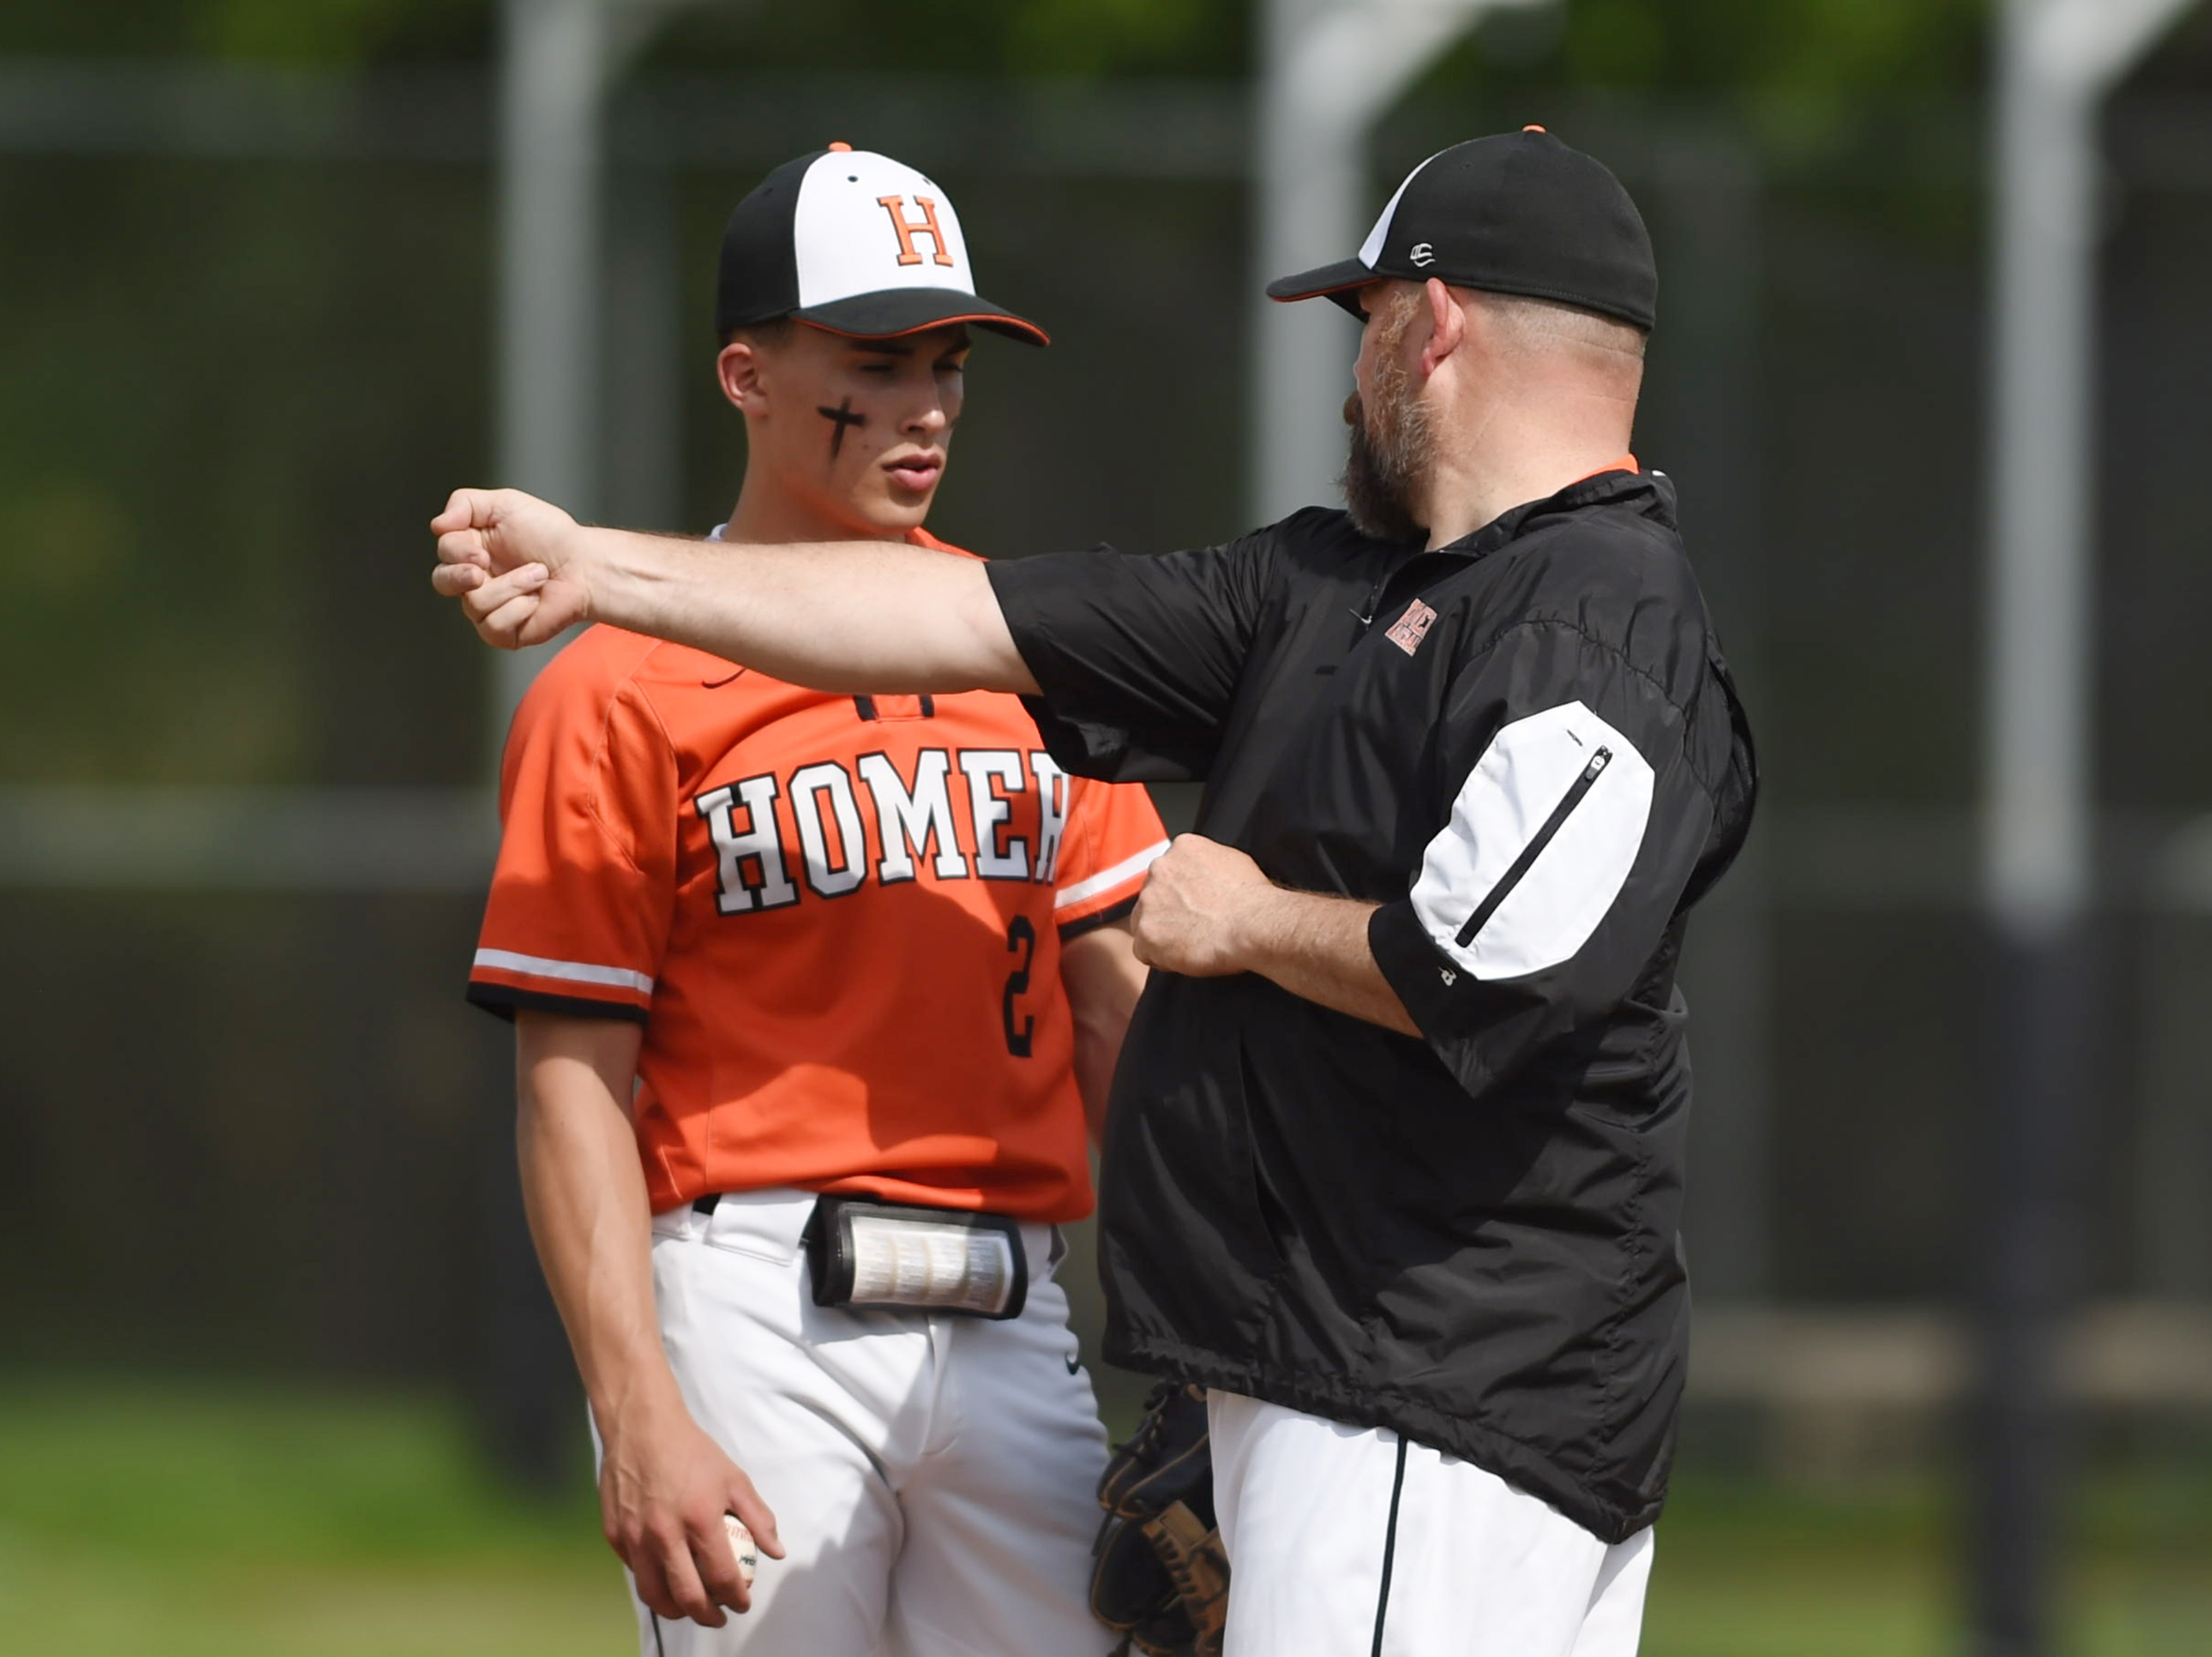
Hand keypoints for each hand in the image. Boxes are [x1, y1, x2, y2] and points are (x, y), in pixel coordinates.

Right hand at [429, 487, 593, 647]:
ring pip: (473, 604)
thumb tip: (436, 525)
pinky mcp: (504, 633)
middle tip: (485, 567)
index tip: (482, 550)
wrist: (585, 565)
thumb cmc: (550, 534)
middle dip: (460, 575)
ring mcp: (488, 608)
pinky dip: (518, 609)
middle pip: (442, 582)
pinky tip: (535, 599)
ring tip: (539, 574)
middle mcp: (474, 580)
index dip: (456, 552)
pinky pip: (493, 627)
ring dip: (512, 585)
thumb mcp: (506, 504)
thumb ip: (466, 503)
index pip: (444, 552)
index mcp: (471, 549)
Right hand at [598, 1401, 785, 1625]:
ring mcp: (635, 1537)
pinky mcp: (614, 1535)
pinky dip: (652, 1581)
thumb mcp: (734, 1479)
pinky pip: (635, 1571)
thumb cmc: (692, 1451)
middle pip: (686, 1597)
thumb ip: (758, 1518)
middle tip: (718, 1617)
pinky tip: (666, 1576)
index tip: (742, 1603)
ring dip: (676, 1609)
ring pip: (654, 1594)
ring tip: (691, 1607)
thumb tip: (776, 1552)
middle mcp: (664, 1534)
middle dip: (707, 1616)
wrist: (642, 1426)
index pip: (722, 1577)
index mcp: (699, 1519)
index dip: (737, 1599)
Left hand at [1129, 834, 1274, 976]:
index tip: (1194, 906)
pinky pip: (1144, 950)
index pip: (1169, 873)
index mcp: (1181, 848)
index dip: (1181, 894)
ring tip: (1193, 944)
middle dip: (1169, 912)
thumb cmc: (1253, 900)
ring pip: (1145, 922)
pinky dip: (1161, 958)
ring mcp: (1149, 900)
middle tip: (1195, 927)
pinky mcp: (1146, 933)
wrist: (1254, 926)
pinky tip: (1185, 957)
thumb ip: (1206, 865)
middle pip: (1154, 895)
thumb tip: (1203, 875)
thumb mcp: (1233, 862)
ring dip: (1163, 935)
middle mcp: (1159, 869)